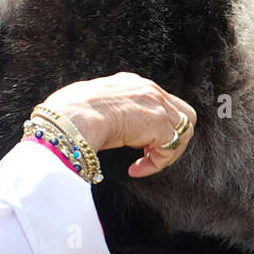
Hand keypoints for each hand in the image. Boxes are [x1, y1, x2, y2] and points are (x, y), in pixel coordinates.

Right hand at [41, 73, 196, 177]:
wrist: (70, 118)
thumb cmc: (69, 116)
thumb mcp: (91, 107)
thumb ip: (104, 112)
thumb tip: (96, 125)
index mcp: (131, 84)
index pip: (158, 102)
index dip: (153, 126)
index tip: (135, 145)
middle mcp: (148, 89)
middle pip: (182, 113)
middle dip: (171, 136)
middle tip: (148, 153)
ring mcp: (157, 104)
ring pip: (184, 130)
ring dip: (166, 152)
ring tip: (144, 165)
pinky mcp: (159, 124)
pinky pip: (170, 148)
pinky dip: (157, 163)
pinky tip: (136, 170)